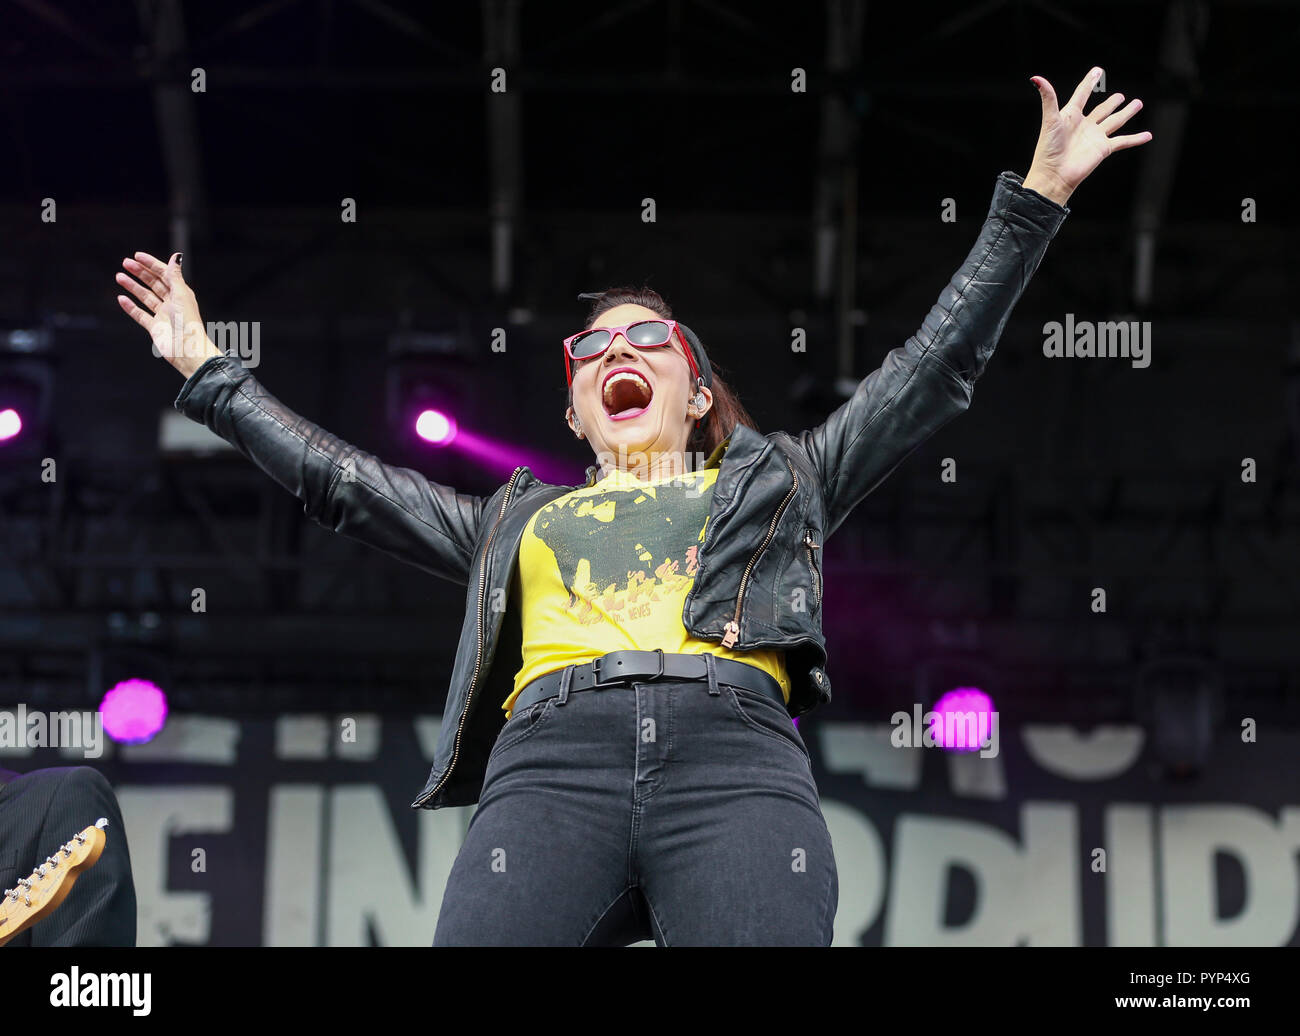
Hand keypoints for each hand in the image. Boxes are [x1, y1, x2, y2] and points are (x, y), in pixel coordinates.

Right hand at [116, 251, 222, 378]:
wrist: (187, 349)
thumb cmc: (188, 322)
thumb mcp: (181, 294)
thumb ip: (175, 275)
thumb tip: (176, 255)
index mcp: (181, 294)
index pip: (164, 274)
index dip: (151, 264)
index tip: (137, 256)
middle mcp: (172, 303)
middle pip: (154, 284)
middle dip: (140, 273)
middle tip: (125, 263)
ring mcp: (163, 316)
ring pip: (145, 297)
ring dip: (132, 287)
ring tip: (119, 276)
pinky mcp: (155, 328)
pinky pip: (140, 315)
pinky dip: (130, 307)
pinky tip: (121, 298)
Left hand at [1026, 66, 1152, 203]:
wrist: (1054, 175)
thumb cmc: (1048, 149)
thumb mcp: (1050, 120)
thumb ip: (1048, 98)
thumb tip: (1035, 78)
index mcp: (1070, 116)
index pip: (1082, 94)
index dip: (1089, 83)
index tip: (1097, 71)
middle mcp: (1084, 125)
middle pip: (1102, 110)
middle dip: (1112, 103)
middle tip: (1120, 96)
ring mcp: (1095, 137)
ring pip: (1115, 121)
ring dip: (1126, 113)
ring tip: (1137, 103)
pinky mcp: (1103, 148)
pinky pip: (1123, 141)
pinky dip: (1136, 138)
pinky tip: (1148, 135)